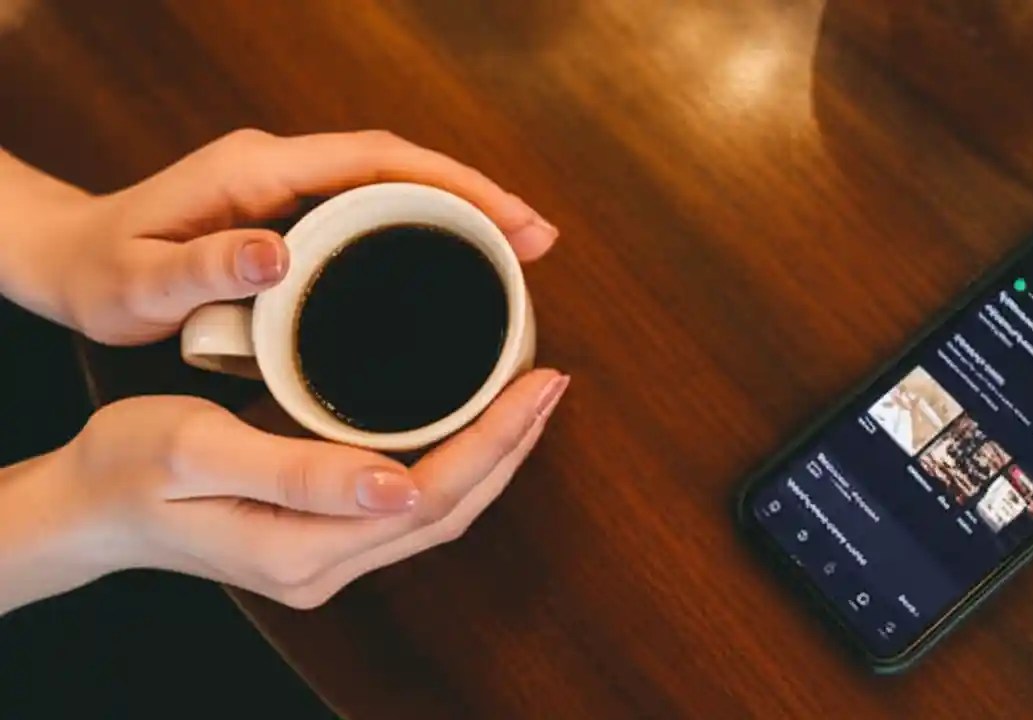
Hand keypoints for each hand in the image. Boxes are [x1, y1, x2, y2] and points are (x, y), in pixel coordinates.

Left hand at [0, 129, 557, 344]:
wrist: (65, 260)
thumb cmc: (100, 275)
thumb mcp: (139, 284)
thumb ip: (204, 267)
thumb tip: (279, 254)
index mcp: (259, 171)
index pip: (377, 161)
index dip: (453, 183)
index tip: (511, 220)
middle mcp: (282, 168)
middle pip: (403, 167)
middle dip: (478, 197)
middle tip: (539, 243)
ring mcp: (290, 189)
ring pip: (395, 187)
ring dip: (459, 212)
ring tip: (516, 254)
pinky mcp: (292, 214)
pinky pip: (374, 211)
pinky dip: (423, 229)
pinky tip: (451, 264)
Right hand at [0, 370, 568, 613]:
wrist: (87, 504)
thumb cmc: (129, 466)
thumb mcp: (199, 451)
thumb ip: (300, 473)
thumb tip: (402, 482)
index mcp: (304, 548)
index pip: (432, 496)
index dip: (496, 441)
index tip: (540, 383)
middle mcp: (328, 565)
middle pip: (451, 508)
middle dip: (511, 445)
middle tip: (551, 380)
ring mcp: (327, 558)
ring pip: (438, 510)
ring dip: (490, 456)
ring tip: (529, 397)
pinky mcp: (323, 538)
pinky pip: (409, 504)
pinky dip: (453, 461)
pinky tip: (469, 424)